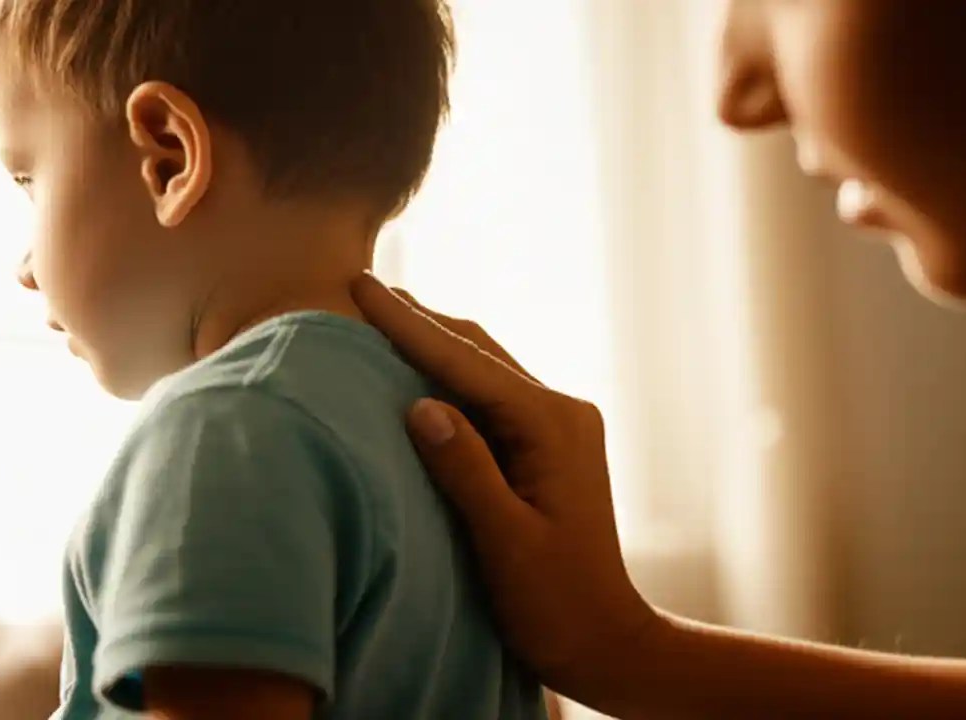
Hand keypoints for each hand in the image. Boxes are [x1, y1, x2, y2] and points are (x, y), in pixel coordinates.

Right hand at [350, 273, 662, 693]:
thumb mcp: (505, 541)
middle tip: (365, 289)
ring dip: (436, 344)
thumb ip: (465, 470)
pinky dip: (453, 378)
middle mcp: (562, 413)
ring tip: (385, 315)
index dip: (410, 325)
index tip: (362, 287)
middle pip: (480, 352)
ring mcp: (560, 428)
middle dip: (421, 321)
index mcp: (553, 427)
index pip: (468, 364)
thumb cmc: (556, 601)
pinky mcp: (550, 447)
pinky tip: (422, 372)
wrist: (604, 638)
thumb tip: (419, 403)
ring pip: (487, 370)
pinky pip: (494, 398)